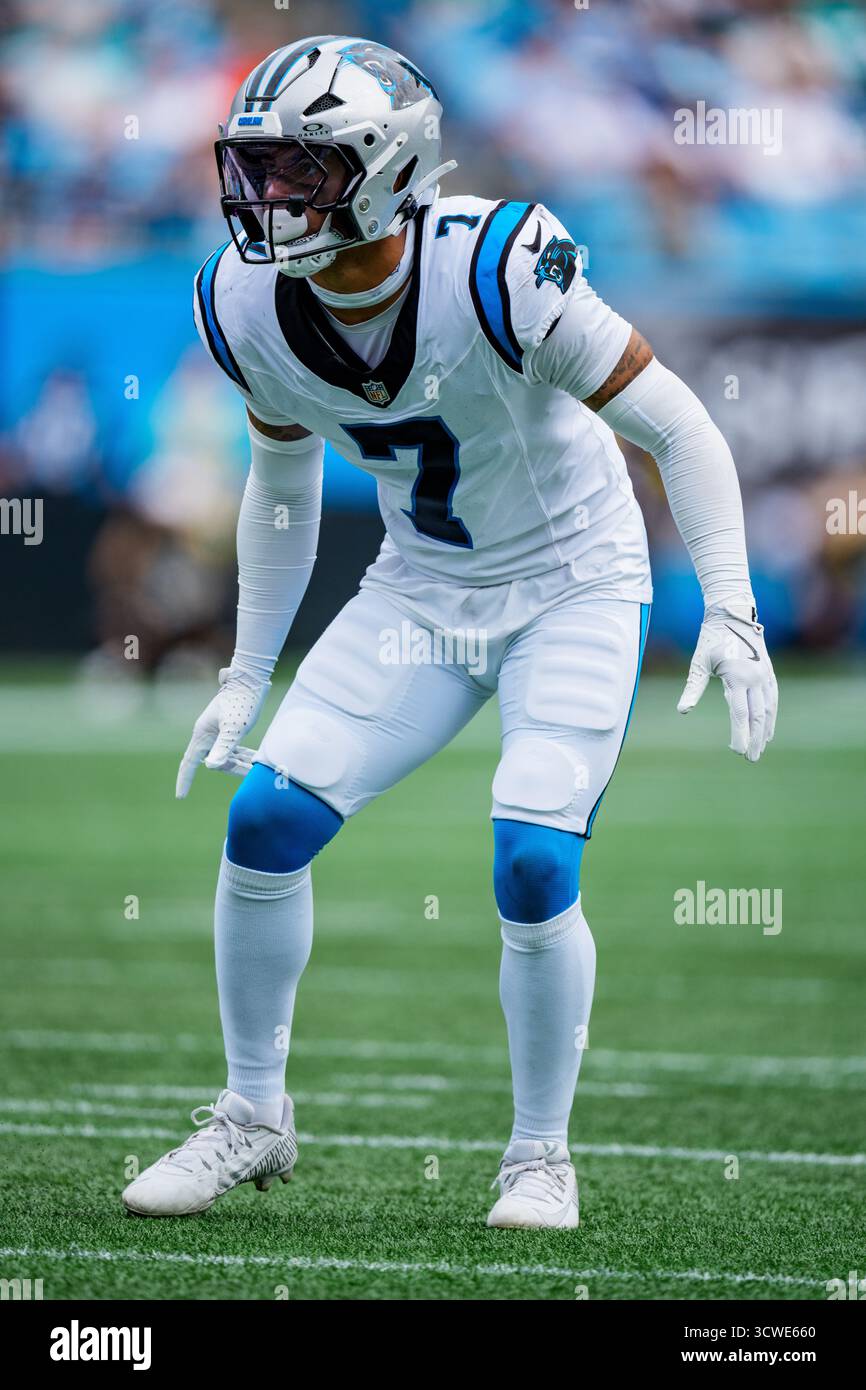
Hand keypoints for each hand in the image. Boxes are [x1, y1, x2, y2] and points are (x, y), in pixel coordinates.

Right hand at [176, 667, 267, 798]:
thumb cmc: (242, 702)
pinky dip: (244, 755)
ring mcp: (219, 731)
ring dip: (241, 763)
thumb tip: (211, 766)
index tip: (181, 796)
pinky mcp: (231, 727)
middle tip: (251, 772)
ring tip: (258, 768)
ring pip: (227, 756)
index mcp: (203, 735)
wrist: (250, 679)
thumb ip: (224, 747)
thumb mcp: (235, 727)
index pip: (189, 762)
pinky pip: (234, 749)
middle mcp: (208, 734)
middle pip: (215, 761)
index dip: (184, 779)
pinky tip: (256, 758)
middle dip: (232, 770)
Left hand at [677, 598, 777, 761]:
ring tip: (760, 748)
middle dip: (754, 738)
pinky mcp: (768, 672)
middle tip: (750, 758)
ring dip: (765, 730)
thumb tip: (683, 710)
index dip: (740, 734)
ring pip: (768, 709)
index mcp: (737, 676)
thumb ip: (693, 687)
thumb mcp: (699, 663)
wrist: (732, 614)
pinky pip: (773, 698)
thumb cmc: (711, 638)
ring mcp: (764, 674)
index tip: (737, 751)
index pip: (740, 713)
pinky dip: (771, 716)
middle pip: (757, 715)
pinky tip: (768, 729)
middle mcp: (755, 677)